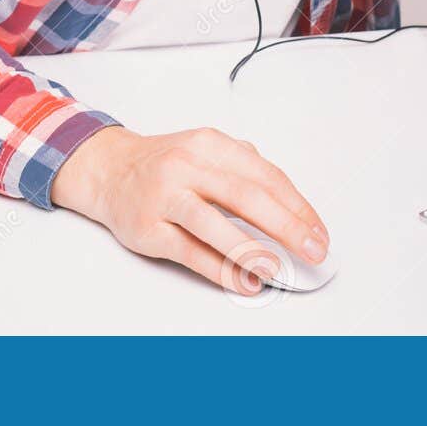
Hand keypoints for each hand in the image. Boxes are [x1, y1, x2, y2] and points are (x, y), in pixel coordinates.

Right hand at [51, 125, 328, 293]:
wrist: (109, 170)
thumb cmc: (164, 164)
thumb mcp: (206, 151)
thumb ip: (244, 170)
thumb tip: (290, 210)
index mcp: (209, 144)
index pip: (264, 175)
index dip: (297, 205)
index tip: (317, 230)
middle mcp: (186, 166)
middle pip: (245, 195)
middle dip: (286, 226)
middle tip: (311, 249)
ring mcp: (164, 196)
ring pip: (213, 224)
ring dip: (250, 249)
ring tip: (278, 267)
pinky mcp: (148, 228)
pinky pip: (190, 251)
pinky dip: (220, 269)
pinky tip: (243, 281)